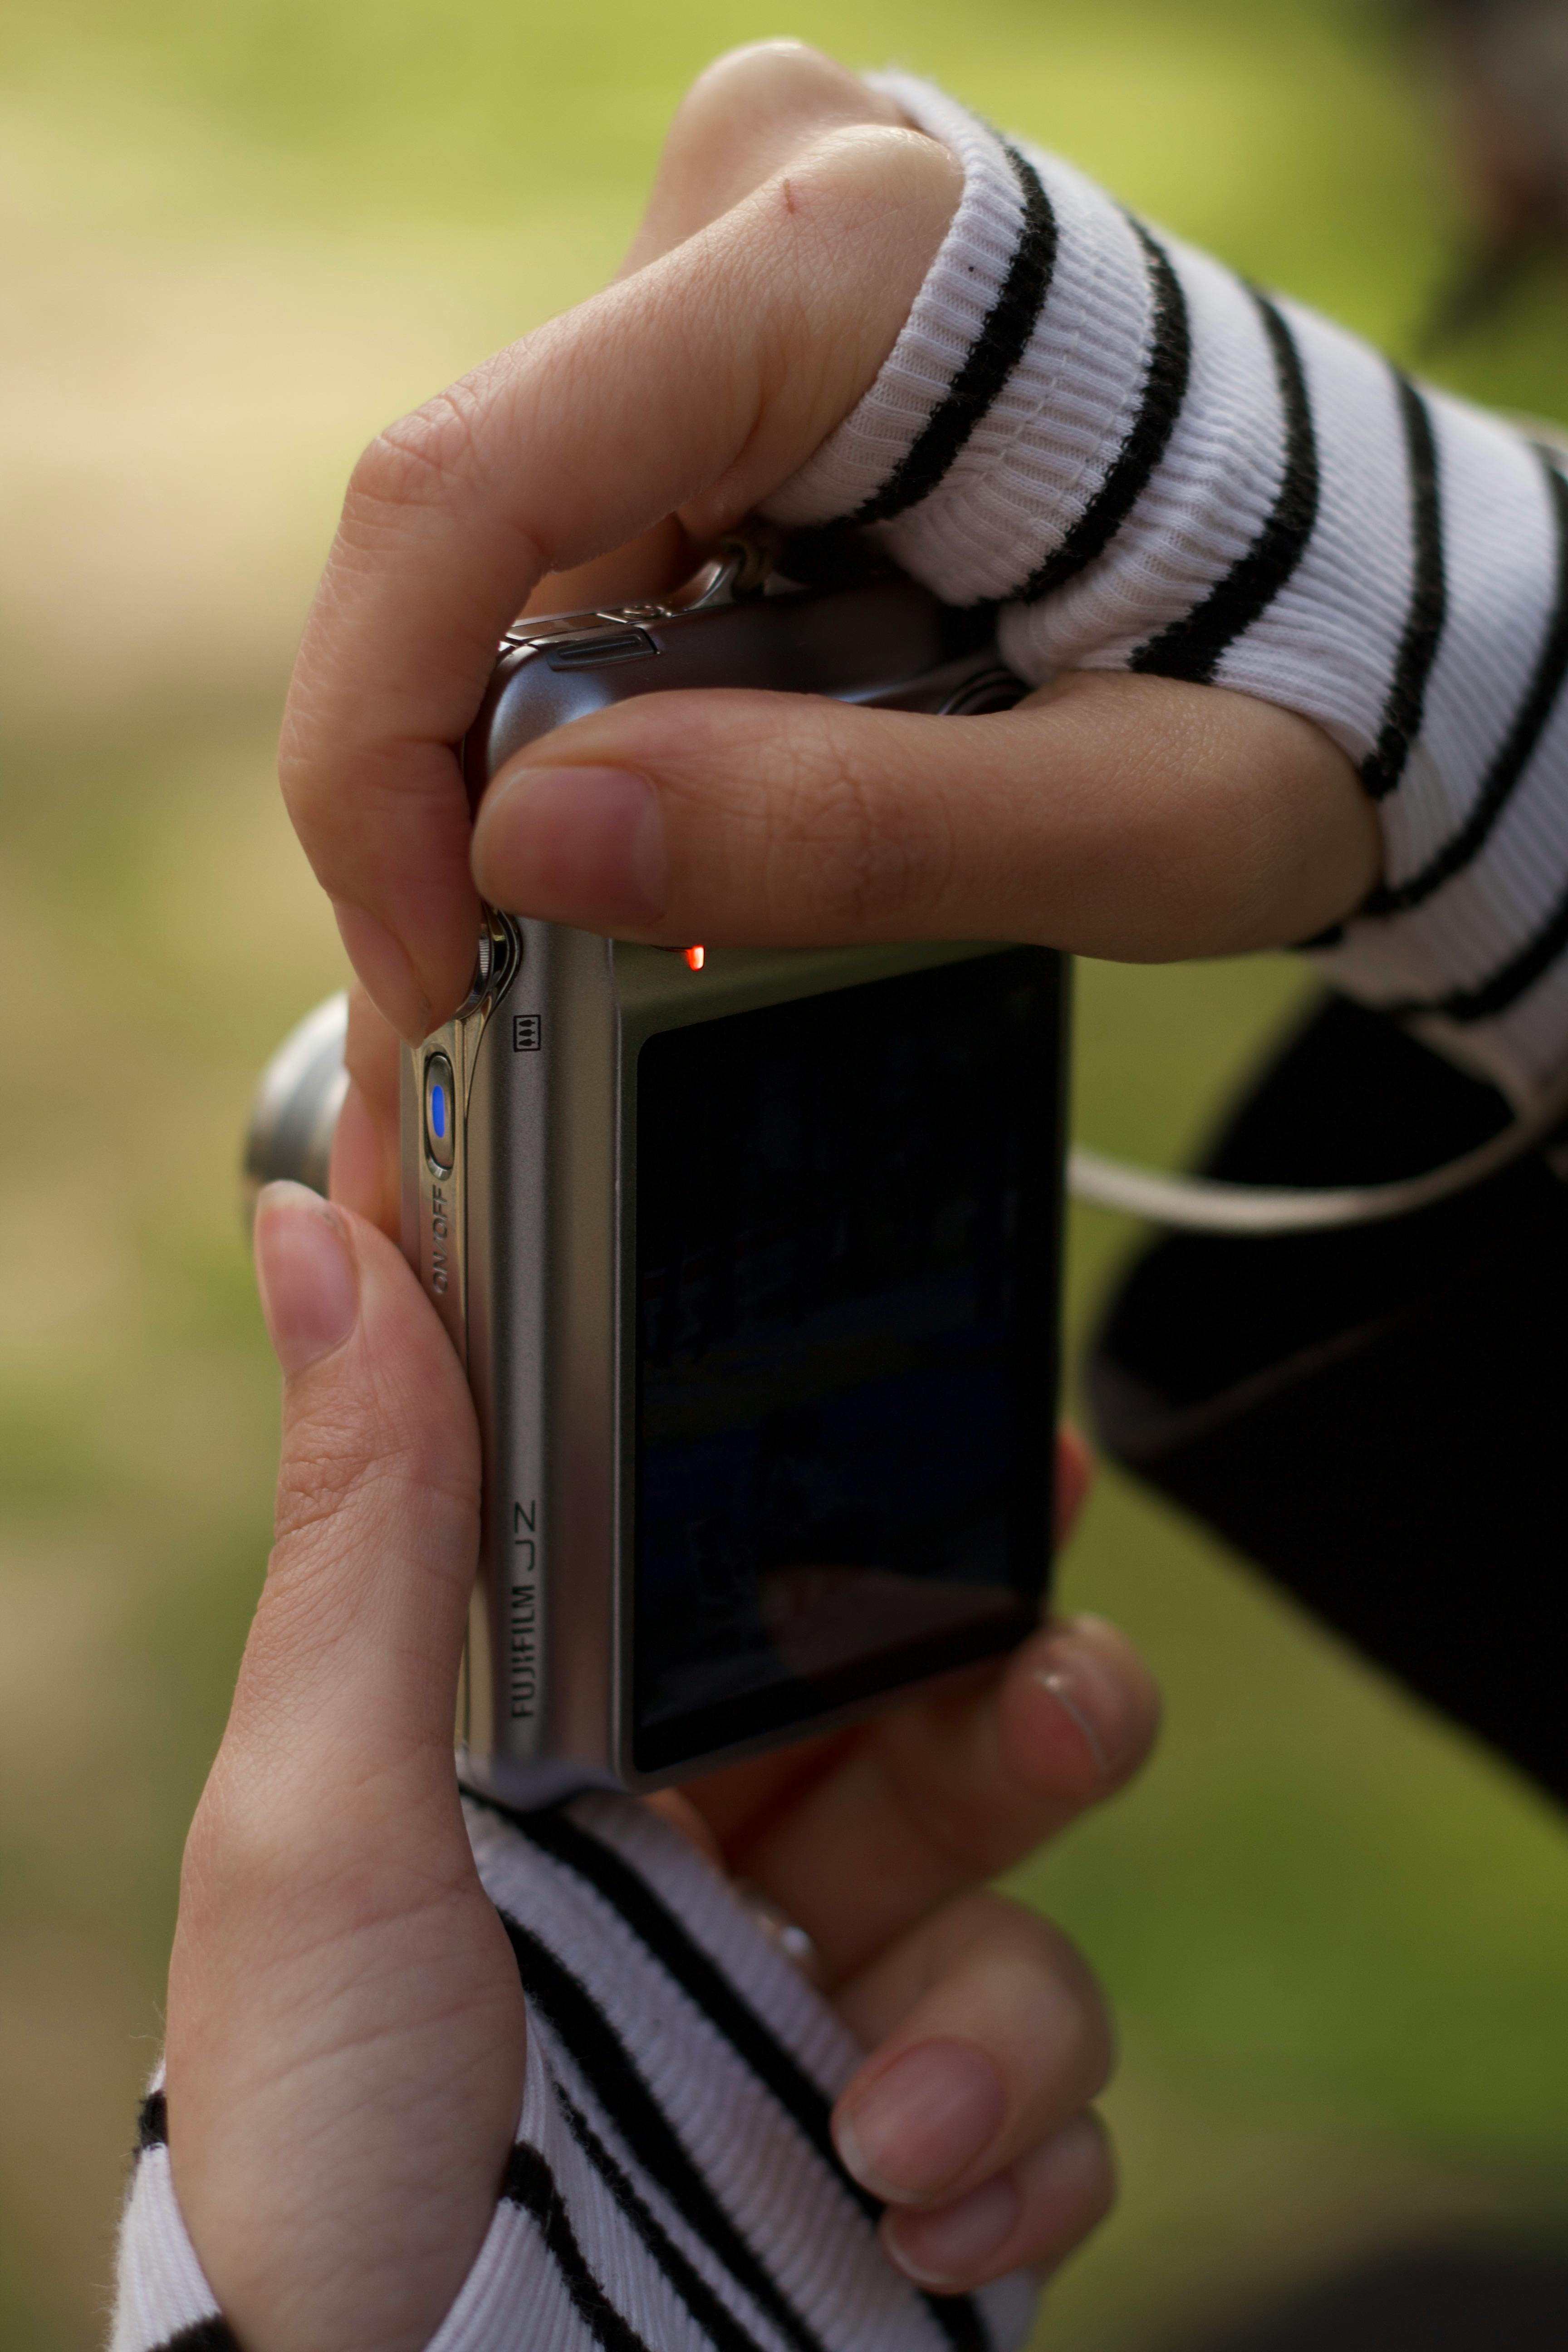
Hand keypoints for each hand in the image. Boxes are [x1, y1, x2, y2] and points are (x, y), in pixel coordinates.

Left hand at [165, 1181, 1157, 2350]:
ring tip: (885, 2106)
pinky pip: (1049, 2126)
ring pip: (1019, 1929)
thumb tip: (322, 1234)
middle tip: (1054, 1689)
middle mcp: (717, 1888)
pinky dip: (1013, 2167)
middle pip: (936, 1729)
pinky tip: (902, 2214)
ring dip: (1001, 2009)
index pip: (758, 1595)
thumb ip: (369, 1526)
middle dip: (1023, 1690)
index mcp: (589, 1779)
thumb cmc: (315, 2159)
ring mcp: (819, 2032)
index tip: (971, 1403)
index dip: (876, 1497)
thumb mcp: (316, 1819)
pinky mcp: (905, 2182)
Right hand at [285, 41, 1378, 1230]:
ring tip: (670, 909)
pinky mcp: (750, 353)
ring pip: (519, 563)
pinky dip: (605, 714)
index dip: (381, 753)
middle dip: (467, 791)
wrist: (1407, 612)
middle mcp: (775, 209)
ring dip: (546, 765)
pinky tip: (704, 808)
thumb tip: (530, 845)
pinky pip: (591, 551)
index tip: (434, 961)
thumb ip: (849, 828)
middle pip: (473, 537)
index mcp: (868, 264)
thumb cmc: (1319, 690)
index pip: (475, 487)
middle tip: (545, 988)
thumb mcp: (1134, 816)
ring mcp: (753, 271)